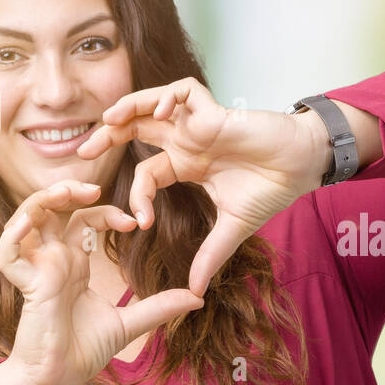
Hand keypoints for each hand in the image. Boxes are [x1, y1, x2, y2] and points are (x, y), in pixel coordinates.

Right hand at [0, 179, 203, 384]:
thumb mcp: (131, 323)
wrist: (58, 379)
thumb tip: (198, 298)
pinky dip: (14, 235)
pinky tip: (31, 222)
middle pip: (52, 211)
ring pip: (27, 221)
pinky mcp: (26, 286)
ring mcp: (37, 271)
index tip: (134, 223)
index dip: (105, 213)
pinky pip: (9, 254)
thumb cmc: (83, 351)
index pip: (84, 222)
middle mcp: (53, 261)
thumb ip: (160, 306)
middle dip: (68, 192)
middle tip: (94, 188)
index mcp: (74, 265)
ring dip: (41, 201)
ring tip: (65, 192)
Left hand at [76, 77, 329, 295]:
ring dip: (127, 109)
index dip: (138, 195)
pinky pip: (183, 91)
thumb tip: (194, 292)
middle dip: (108, 136)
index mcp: (189, 165)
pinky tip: (160, 113)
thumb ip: (210, 255)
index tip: (141, 222)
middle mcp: (188, 141)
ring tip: (108, 120)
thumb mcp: (233, 228)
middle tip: (82, 151)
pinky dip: (166, 96)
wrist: (302, 169)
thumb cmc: (272, 190)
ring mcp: (199, 123)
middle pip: (136, 130)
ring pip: (151, 104)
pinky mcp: (214, 110)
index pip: (148, 173)